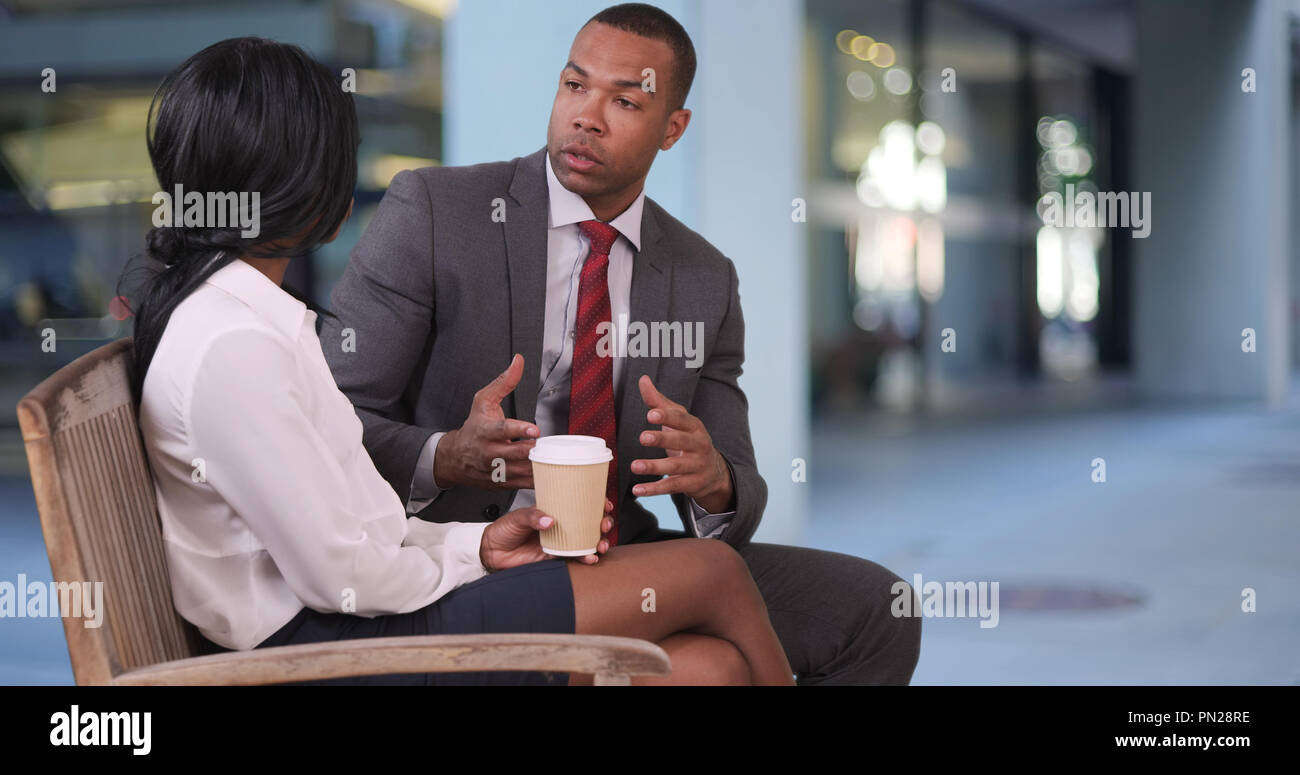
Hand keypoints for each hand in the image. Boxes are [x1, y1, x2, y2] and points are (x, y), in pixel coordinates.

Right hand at [434, 354, 538, 489]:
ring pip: (521, 471)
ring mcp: (495, 470)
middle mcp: (489, 452)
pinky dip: (537, 479)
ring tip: (551, 457)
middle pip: (516, 453)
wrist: (455, 457)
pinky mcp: (501, 483)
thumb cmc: (473, 427)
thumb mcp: (483, 401)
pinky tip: (549, 472)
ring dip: (538, 465)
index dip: (519, 430)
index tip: (535, 429)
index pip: (502, 430)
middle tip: (547, 444)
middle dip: (534, 449)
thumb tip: (518, 361)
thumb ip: (503, 382)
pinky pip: (522, 484)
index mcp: (485, 431)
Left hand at [479, 499, 617, 570]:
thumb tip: (549, 520)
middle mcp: (561, 526)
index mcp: (554, 511)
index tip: (605, 504)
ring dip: (598, 542)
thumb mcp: (517, 517)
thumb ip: (532, 517)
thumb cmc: (504, 530)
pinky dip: (585, 558)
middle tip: (604, 524)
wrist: (493, 552)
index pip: (578, 504)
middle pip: (589, 523)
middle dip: (603, 523)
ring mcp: (560, 542)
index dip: (595, 503)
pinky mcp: (556, 558)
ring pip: (587, 541)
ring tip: (601, 545)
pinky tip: (590, 558)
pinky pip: (575, 558)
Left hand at [629, 375, 733, 513]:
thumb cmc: (688, 440)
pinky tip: (638, 489)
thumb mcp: (678, 421)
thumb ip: (659, 402)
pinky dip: (654, 489)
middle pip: (681, 441)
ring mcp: (697, 466)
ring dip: (655, 467)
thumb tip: (642, 379)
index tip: (651, 414)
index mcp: (695, 426)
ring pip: (676, 467)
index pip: (682, 419)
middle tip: (642, 438)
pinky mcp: (693, 484)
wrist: (713, 472)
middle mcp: (699, 445)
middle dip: (662, 439)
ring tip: (635, 466)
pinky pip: (672, 487)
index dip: (667, 416)